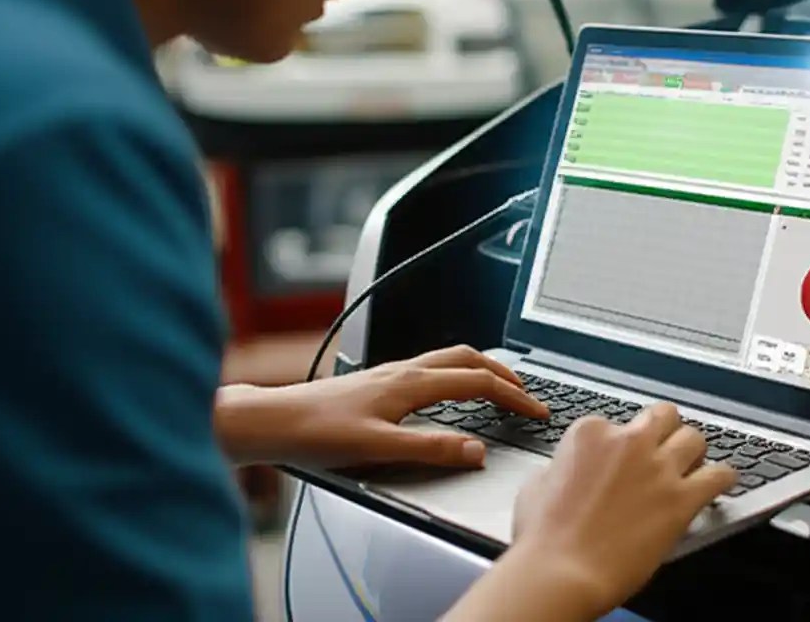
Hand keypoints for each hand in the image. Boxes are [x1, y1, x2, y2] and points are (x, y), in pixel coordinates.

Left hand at [214, 345, 547, 467]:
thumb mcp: (377, 448)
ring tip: (499, 388)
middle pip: (469, 358)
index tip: (536, 411)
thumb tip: (475, 451)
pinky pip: (431, 367)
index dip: (514, 396)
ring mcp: (392, 373)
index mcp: (411, 384)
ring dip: (481, 369)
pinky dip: (457, 374)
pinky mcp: (379, 382)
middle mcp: (404, 371)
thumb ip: (430, 449)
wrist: (273, 421)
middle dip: (505, 373)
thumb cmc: (315, 433)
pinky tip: (450, 394)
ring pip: (450, 358)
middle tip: (527, 393)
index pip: (478, 382)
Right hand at [444, 404, 735, 620]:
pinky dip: (723, 478)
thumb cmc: (544, 537)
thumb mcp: (536, 486)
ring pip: (694, 438)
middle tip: (662, 453)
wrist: (562, 571)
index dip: (621, 445)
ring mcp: (658, 468)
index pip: (616, 424)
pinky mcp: (683, 498)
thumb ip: (560, 468)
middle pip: (663, 417)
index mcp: (591, 433)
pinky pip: (720, 474)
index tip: (621, 463)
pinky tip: (720, 484)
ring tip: (691, 467)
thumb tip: (566, 473)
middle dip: (664, 434)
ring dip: (694, 453)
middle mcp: (629, 442)